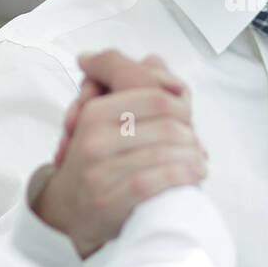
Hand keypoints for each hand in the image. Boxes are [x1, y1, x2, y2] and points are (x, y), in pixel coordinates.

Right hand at [31, 51, 205, 257]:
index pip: (154, 95)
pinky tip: (193, 174)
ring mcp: (99, 173)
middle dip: (189, 133)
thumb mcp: (101, 115)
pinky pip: (154, 182)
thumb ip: (129, 83)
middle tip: (196, 141)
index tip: (186, 114)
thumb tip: (153, 58)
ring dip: (191, 156)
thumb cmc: (93, 158)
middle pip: (165, 125)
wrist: (68, 207)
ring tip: (199, 158)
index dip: (181, 103)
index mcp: (96, 113)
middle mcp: (94, 140)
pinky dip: (182, 176)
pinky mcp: (108, 202)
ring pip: (163, 154)